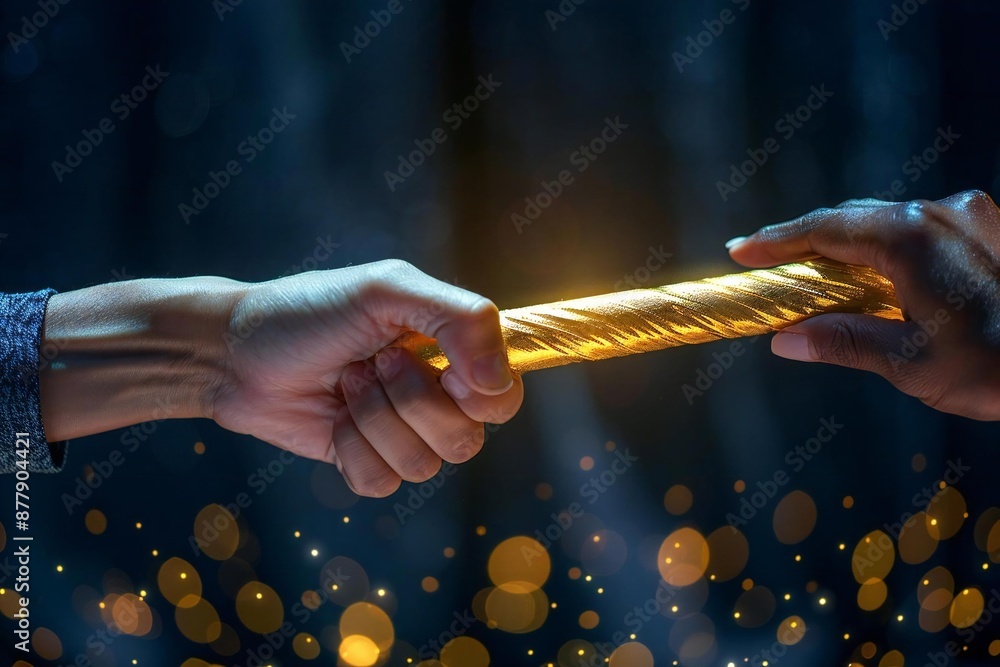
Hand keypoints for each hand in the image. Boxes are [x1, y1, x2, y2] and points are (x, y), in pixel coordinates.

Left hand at [210, 260, 523, 495]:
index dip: (481, 396)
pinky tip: (332, 417)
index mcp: (453, 351)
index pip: (506, 397)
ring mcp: (401, 432)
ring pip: (423, 465)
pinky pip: (382, 483)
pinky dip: (351, 449)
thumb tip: (500, 383)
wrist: (237, 350)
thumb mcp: (388, 290)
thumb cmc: (311, 310)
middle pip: (467, 440)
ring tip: (346, 381)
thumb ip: (461, 319)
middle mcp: (436, 396)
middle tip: (373, 360)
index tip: (439, 367)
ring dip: (374, 420)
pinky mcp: (366, 461)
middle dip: (410, 400)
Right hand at [726, 189, 999, 419]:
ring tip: (819, 270)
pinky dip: (889, 245)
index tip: (742, 250)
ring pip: (891, 219)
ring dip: (851, 242)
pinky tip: (882, 271)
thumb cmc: (996, 366)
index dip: (777, 239)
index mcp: (910, 239)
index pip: (825, 228)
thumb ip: (843, 341)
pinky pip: (923, 226)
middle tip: (769, 259)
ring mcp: (972, 214)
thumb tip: (784, 340)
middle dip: (808, 238)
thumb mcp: (910, 364)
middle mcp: (940, 212)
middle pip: (855, 217)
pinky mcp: (992, 227)